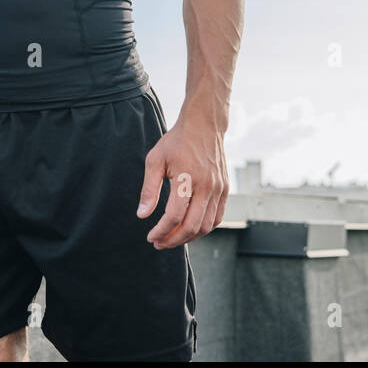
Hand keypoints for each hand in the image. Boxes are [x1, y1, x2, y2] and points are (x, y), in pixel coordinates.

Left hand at [137, 119, 228, 249]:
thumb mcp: (155, 160)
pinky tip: (189, 229)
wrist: (204, 124)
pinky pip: (217, 217)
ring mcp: (219, 188)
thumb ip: (149, 189)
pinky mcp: (225, 188)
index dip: (161, 231)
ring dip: (189, 238)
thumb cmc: (177, 141)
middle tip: (159, 243)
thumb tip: (142, 215)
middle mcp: (207, 186)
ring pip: (207, 226)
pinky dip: (203, 228)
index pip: (174, 216)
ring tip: (172, 238)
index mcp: (187, 178)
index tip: (150, 236)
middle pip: (192, 226)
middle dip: (173, 240)